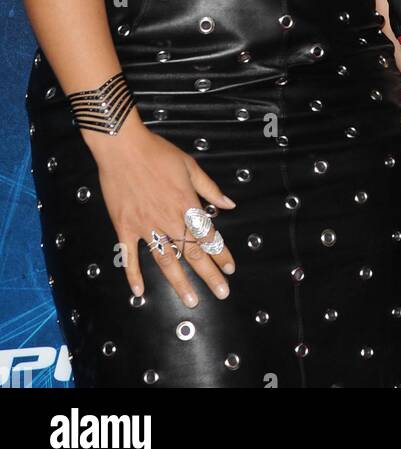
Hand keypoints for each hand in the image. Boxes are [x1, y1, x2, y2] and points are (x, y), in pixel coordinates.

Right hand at [88, 119, 237, 304]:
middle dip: (209, 275)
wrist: (122, 148)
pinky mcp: (124, 228)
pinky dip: (133, 275)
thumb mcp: (189, 166)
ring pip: (165, 260)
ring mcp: (145, 226)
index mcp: (186, 204)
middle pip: (192, 253)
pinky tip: (139, 292)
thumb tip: (229, 204)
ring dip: (179, 282)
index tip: (230, 269)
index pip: (208, 235)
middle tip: (222, 293)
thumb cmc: (157, 153)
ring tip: (192, 300)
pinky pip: (129, 256)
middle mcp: (168, 219)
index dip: (221, 253)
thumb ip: (209, 189)